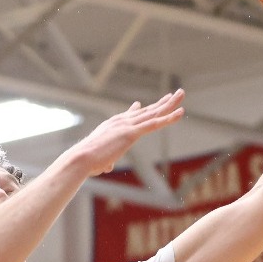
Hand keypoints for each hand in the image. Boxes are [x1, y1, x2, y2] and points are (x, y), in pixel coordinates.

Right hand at [58, 91, 186, 177]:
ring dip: (170, 103)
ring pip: (154, 113)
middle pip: (146, 111)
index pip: (129, 116)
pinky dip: (169, 118)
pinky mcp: (132, 133)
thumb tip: (106, 167)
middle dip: (161, 103)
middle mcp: (121, 121)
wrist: (81, 158)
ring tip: (181, 93)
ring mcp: (127, 125)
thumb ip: (106, 161)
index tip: (141, 104)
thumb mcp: (99, 160)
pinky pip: (155, 123)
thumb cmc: (87, 162)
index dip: (138, 110)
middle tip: (173, 95)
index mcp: (113, 126)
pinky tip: (180, 112)